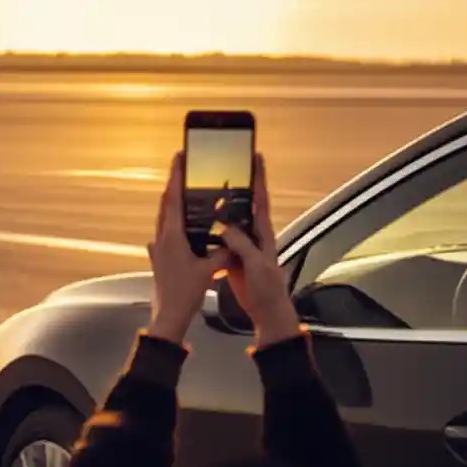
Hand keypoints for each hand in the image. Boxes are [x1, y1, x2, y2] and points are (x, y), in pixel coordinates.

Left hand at [146, 152, 228, 343]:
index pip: (172, 198)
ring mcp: (158, 249)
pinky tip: (187, 226)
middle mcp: (160, 239)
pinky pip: (167, 232)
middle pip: (166, 204)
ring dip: (174, 203)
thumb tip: (233, 243)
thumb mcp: (208, 271)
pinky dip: (176, 223)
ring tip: (186, 191)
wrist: (167, 317)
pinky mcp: (160, 258)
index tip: (179, 157)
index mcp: (171, 237)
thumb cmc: (184, 295)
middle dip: (175, 185)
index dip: (176, 176)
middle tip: (184, 168)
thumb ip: (222, 254)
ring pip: (165, 218)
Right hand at [218, 154, 301, 347]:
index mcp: (263, 233)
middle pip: (244, 203)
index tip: (256, 156)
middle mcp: (254, 235)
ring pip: (229, 220)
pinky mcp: (232, 256)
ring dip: (220, 205)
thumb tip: (226, 229)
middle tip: (226, 164)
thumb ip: (243, 245)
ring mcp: (243, 245)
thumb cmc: (268, 289)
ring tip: (206, 188)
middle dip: (237, 184)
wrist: (266, 310)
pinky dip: (211, 229)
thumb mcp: (257, 266)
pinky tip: (199, 222)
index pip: (261, 198)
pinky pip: (220, 238)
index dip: (259, 177)